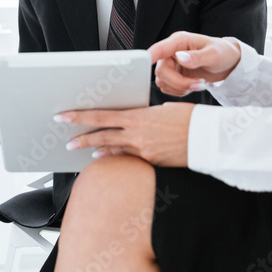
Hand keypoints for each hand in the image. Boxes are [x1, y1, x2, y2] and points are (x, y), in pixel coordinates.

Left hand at [55, 103, 193, 167]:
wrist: (207, 137)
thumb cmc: (187, 117)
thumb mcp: (161, 109)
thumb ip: (142, 115)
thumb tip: (131, 119)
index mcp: (137, 116)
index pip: (101, 116)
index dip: (79, 117)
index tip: (64, 116)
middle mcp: (136, 134)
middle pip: (101, 136)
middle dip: (81, 138)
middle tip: (66, 141)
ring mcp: (143, 150)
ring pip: (112, 149)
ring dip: (95, 149)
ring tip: (81, 148)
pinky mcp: (151, 161)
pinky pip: (127, 158)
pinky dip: (114, 156)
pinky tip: (104, 157)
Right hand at [150, 31, 241, 96]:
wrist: (227, 63)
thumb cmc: (222, 53)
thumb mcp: (214, 54)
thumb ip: (197, 57)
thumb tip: (180, 58)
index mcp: (179, 42)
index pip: (159, 49)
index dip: (149, 57)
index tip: (142, 64)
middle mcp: (171, 53)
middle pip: (161, 72)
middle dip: (179, 82)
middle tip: (199, 83)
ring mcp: (171, 65)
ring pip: (163, 82)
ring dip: (180, 88)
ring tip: (199, 83)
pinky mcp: (173, 76)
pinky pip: (168, 88)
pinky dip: (180, 91)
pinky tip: (193, 85)